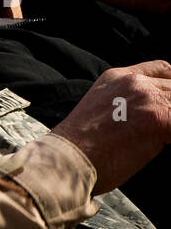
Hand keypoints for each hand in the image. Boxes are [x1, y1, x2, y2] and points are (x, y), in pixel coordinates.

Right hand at [50, 61, 170, 192]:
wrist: (67, 159)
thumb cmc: (79, 147)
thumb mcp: (97, 108)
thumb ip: (124, 101)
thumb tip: (147, 116)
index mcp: (118, 77)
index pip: (164, 69)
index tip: (170, 102)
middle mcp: (134, 82)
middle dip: (170, 109)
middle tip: (163, 129)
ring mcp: (148, 98)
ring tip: (161, 137)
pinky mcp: (159, 119)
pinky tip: (163, 144)